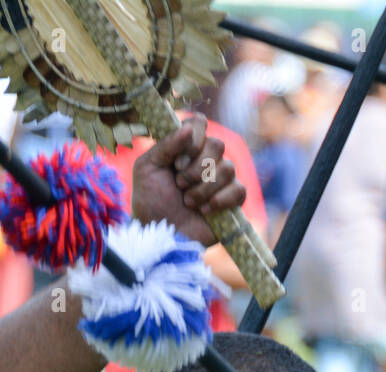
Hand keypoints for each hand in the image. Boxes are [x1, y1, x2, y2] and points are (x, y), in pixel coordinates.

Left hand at [131, 114, 245, 245]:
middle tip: (180, 184)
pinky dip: (220, 200)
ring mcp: (221, 180)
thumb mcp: (146, 168)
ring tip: (188, 202)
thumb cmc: (150, 201)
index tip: (178, 161)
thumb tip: (188, 128)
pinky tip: (204, 211)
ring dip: (203, 188)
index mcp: (186, 147)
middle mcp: (206, 159)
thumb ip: (166, 145)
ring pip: (228, 168)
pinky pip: (239, 190)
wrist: (159, 234)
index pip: (200, 123)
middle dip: (196, 168)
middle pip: (218, 144)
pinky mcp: (232, 201)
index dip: (194, 138)